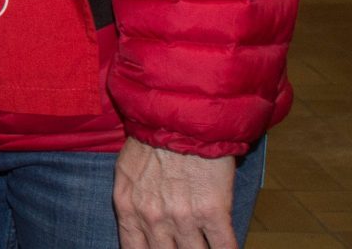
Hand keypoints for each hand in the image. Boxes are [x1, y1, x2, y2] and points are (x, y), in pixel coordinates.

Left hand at [114, 138, 237, 248]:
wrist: (181, 114)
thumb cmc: (153, 136)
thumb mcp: (128, 170)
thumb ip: (134, 201)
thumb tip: (145, 224)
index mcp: (128, 208)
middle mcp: (152, 218)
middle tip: (186, 245)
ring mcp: (183, 218)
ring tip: (205, 246)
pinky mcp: (212, 212)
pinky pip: (223, 247)